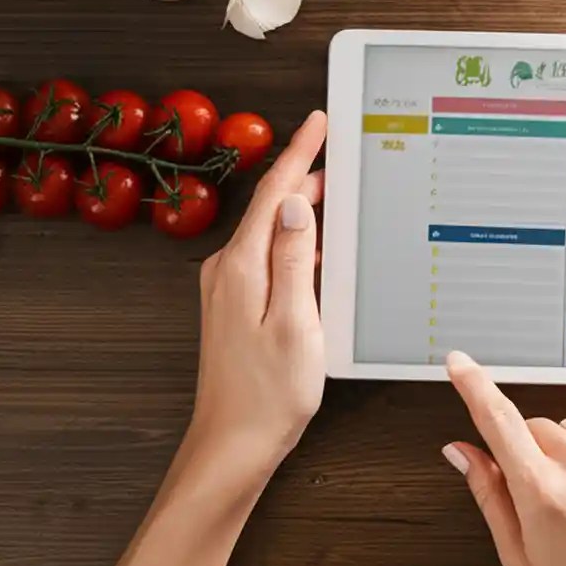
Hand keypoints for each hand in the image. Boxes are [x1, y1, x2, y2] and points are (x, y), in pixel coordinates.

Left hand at [192, 109, 327, 465]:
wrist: (233, 442)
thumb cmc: (269, 394)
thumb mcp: (297, 321)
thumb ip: (295, 258)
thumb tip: (298, 204)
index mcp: (242, 267)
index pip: (274, 192)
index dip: (299, 152)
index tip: (318, 123)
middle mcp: (228, 270)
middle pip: (271, 206)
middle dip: (304, 175)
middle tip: (338, 153)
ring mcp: (227, 287)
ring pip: (270, 230)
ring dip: (300, 209)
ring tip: (333, 193)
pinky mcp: (234, 304)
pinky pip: (266, 255)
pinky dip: (294, 241)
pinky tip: (315, 249)